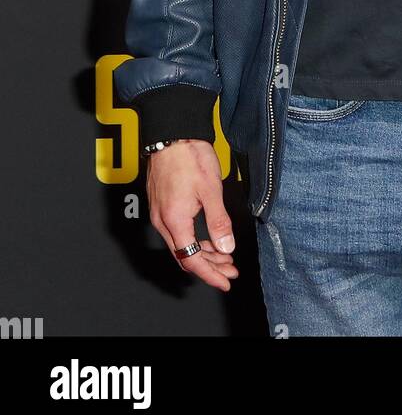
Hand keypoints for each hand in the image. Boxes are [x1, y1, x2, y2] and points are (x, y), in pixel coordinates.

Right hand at [146, 140, 238, 290]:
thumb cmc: (190, 156)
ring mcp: (159, 212)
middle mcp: (162, 221)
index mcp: (174, 221)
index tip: (225, 281)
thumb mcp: (211, 190)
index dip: (210, 274)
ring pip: (180, 244)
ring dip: (202, 252)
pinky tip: (207, 237)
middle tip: (230, 269)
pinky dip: (193, 239)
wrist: (172, 132)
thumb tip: (226, 248)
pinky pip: (176, 232)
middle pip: (184, 256)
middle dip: (209, 265)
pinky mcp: (161, 203)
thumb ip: (218, 222)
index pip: (191, 260)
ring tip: (224, 255)